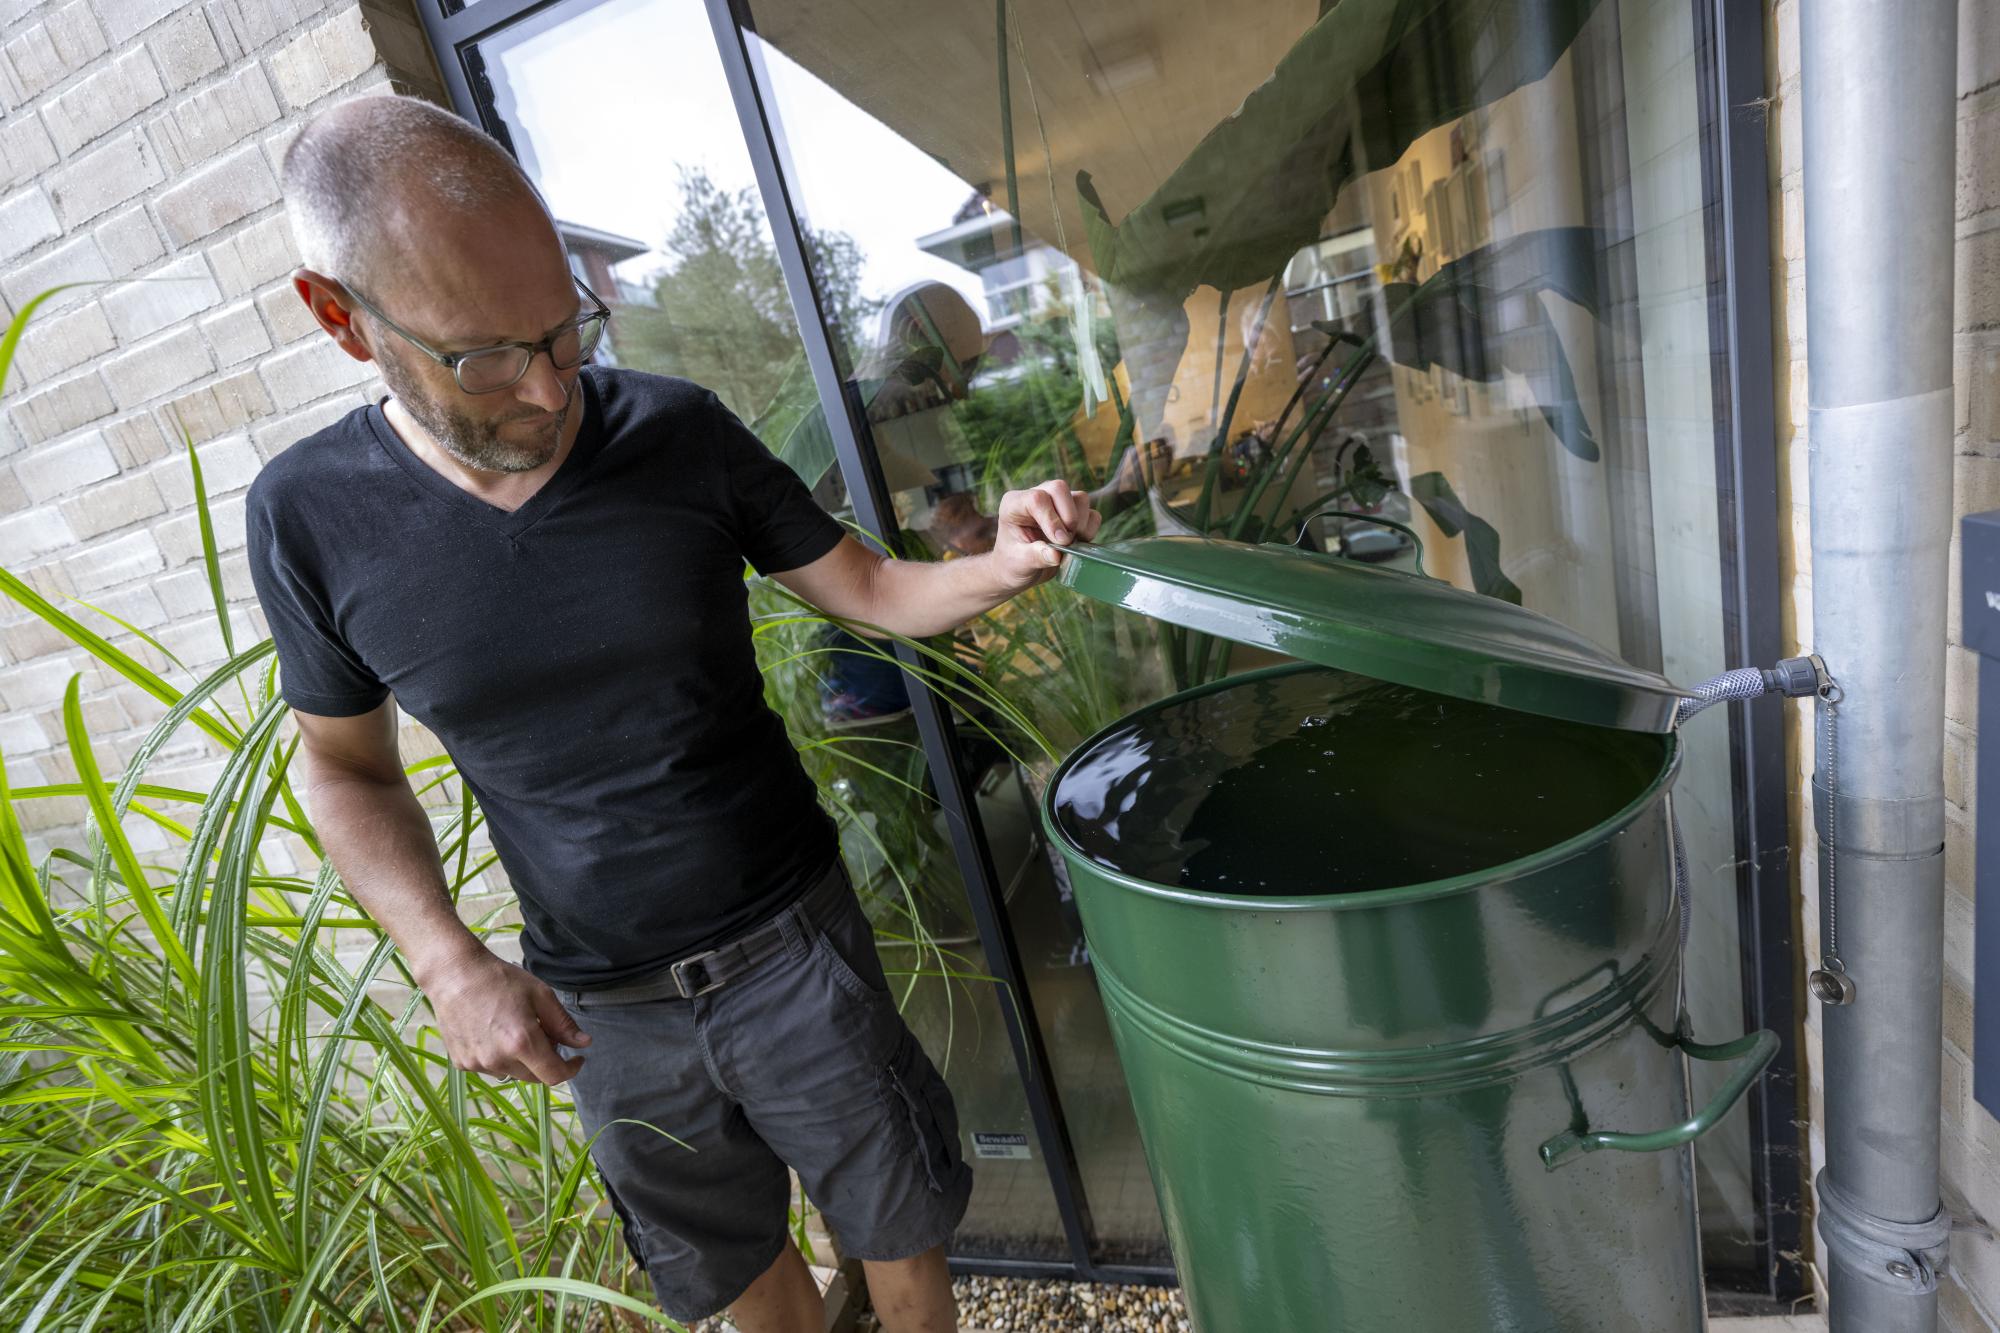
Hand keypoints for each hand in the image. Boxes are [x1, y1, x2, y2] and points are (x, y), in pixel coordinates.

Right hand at [422, 948, 591, 1085]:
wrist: (453, 974)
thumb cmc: (499, 979)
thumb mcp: (540, 994)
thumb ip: (563, 1023)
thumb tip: (584, 1043)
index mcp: (521, 1043)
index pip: (554, 1075)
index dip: (570, 1070)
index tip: (577, 1059)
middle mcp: (498, 1060)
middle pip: (534, 1076)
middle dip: (546, 1060)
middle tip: (544, 1033)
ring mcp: (477, 1064)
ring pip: (512, 1073)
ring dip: (522, 1060)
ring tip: (514, 1028)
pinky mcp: (461, 1063)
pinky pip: (490, 1068)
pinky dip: (499, 1057)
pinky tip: (493, 1032)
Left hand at [992, 480, 1103, 591]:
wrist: (1020, 570)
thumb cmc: (1013, 563)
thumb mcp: (1019, 563)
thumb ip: (1035, 556)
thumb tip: (1057, 555)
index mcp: (1015, 504)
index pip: (1037, 498)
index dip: (1052, 519)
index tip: (1060, 542)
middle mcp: (1036, 496)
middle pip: (1059, 488)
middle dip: (1069, 516)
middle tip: (1065, 542)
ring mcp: (1056, 503)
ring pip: (1080, 498)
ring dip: (1081, 524)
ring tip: (1069, 545)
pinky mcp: (1074, 513)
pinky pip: (1092, 513)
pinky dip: (1091, 529)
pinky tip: (1077, 543)